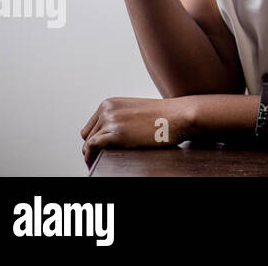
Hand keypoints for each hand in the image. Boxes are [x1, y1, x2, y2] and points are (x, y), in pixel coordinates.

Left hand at [80, 96, 194, 167]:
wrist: (179, 116)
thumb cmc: (165, 117)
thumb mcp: (136, 112)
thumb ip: (121, 119)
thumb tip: (112, 135)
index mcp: (110, 103)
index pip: (91, 126)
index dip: (95, 139)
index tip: (99, 150)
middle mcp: (107, 110)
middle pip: (88, 135)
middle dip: (94, 147)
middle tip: (100, 158)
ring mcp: (110, 120)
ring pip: (88, 143)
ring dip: (92, 154)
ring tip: (98, 162)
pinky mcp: (115, 133)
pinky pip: (91, 148)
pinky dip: (90, 157)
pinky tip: (95, 163)